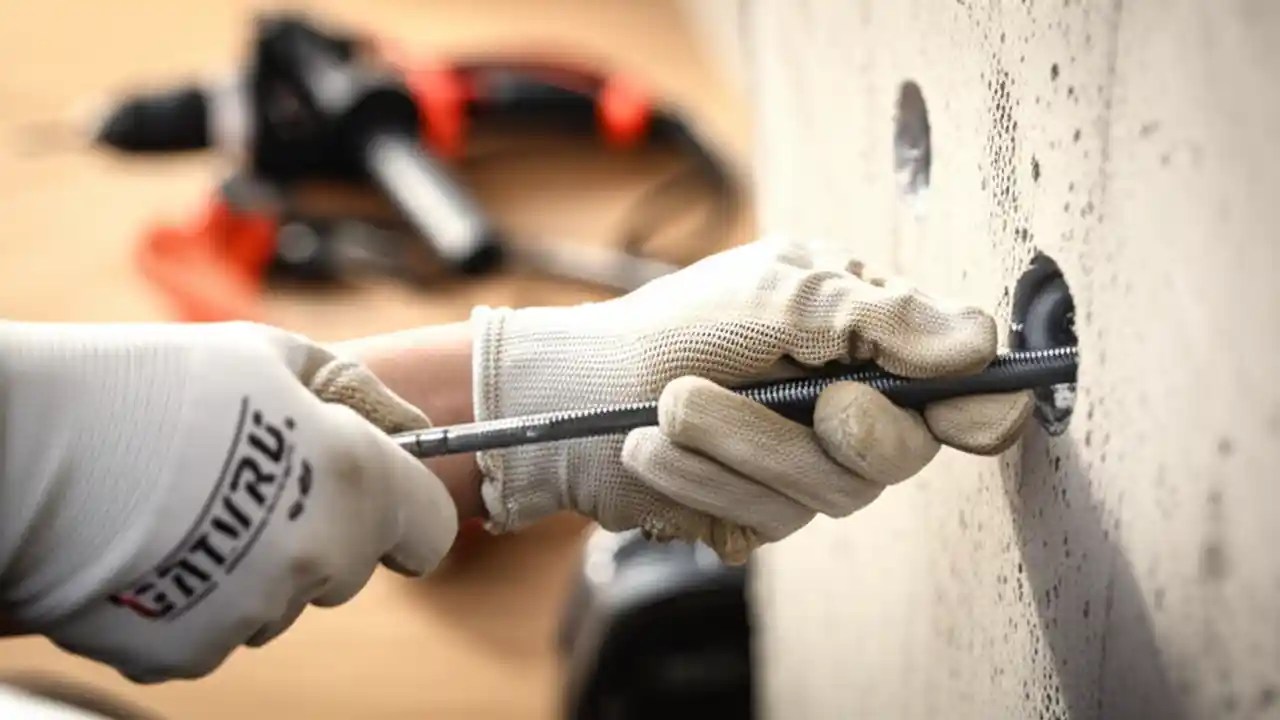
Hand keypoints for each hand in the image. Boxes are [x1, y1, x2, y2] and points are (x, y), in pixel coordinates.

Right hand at [0, 321, 456, 681]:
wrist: (34, 451)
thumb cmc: (157, 385)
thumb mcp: (270, 354)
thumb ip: (354, 391)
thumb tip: (407, 425)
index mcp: (358, 481)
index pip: (431, 530)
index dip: (407, 513)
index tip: (381, 501)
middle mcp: (321, 557)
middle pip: (348, 566)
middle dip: (317, 532)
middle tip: (247, 485)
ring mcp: (255, 613)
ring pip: (277, 601)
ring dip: (250, 568)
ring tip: (182, 510)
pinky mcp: (188, 653)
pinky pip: (211, 632)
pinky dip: (188, 602)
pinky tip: (147, 552)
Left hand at [472, 238, 1032, 560]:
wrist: (578, 389)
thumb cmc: (673, 326)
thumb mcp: (776, 292)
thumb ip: (878, 317)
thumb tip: (976, 343)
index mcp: (865, 336)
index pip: (959, 385)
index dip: (974, 406)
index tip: (964, 417)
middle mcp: (847, 404)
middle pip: (897, 453)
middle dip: (818, 426)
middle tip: (765, 397)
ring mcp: (804, 465)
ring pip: (824, 492)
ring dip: (733, 446)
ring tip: (669, 408)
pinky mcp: (761, 512)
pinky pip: (763, 521)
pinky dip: (701, 482)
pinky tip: (657, 452)